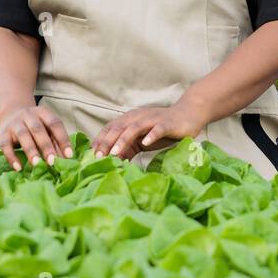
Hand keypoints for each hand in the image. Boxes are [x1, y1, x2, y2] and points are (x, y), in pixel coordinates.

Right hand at [0, 103, 72, 170]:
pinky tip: (18, 168)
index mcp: (43, 113)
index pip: (55, 123)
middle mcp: (28, 115)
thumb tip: (65, 160)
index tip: (69, 155)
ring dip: (30, 150)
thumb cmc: (34, 126)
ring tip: (36, 164)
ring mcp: (14, 123)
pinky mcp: (2, 133)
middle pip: (38, 129)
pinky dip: (11, 157)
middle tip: (52, 161)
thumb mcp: (46, 128)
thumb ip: (55, 141)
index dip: (63, 139)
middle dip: (46, 145)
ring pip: (23, 135)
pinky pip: (5, 145)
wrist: (11, 114)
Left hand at [91, 93, 210, 159]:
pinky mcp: (166, 123)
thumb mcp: (141, 140)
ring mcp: (151, 120)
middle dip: (106, 143)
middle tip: (98, 157)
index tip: (90, 156)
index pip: (109, 130)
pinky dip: (151, 135)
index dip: (99, 141)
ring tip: (115, 153)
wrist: (187, 114)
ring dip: (123, 140)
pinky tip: (146, 143)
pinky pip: (157, 129)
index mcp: (129, 120)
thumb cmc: (162, 129)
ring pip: (134, 128)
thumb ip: (128, 149)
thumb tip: (112, 163)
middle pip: (118, 129)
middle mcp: (137, 117)